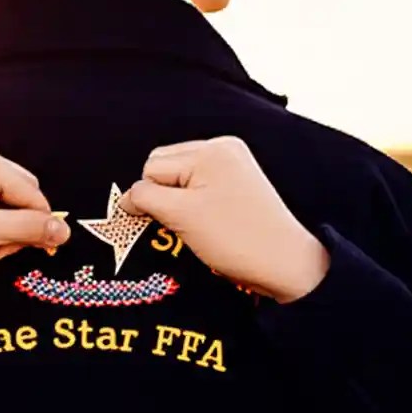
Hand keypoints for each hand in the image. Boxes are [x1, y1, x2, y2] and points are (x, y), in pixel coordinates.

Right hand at [119, 136, 328, 302]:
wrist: (285, 264)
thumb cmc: (235, 239)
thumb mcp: (181, 216)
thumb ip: (146, 199)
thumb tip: (126, 198)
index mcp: (209, 150)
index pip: (152, 167)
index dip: (149, 198)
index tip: (162, 224)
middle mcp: (222, 149)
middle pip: (164, 166)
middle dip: (163, 195)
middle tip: (180, 224)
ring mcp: (233, 164)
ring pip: (180, 177)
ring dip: (177, 200)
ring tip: (196, 225)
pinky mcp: (239, 183)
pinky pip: (199, 185)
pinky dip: (193, 203)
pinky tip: (206, 222)